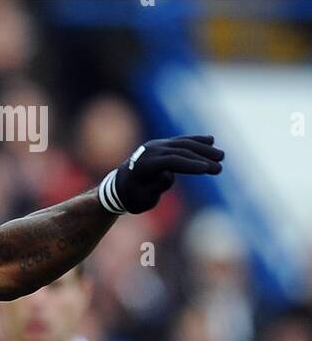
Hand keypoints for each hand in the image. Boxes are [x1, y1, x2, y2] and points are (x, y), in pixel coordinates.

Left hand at [100, 135, 223, 214]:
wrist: (120, 185)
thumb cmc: (132, 197)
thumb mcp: (142, 199)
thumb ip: (155, 187)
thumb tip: (169, 174)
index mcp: (145, 165)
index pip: (171, 161)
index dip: (190, 165)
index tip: (207, 169)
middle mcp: (151, 150)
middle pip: (180, 151)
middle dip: (202, 158)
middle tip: (219, 167)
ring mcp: (156, 145)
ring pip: (183, 143)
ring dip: (203, 149)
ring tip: (221, 156)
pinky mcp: (162, 144)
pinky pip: (181, 141)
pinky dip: (196, 141)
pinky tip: (211, 141)